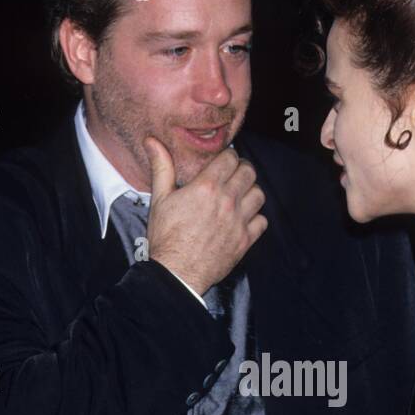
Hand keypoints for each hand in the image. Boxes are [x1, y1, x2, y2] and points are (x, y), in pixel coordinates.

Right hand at [144, 137, 266, 294]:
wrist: (177, 272)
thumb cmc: (166, 237)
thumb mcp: (160, 199)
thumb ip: (162, 167)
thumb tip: (152, 142)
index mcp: (207, 187)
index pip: (231, 158)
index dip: (228, 156)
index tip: (223, 161)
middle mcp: (227, 201)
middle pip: (249, 172)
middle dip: (242, 170)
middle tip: (233, 175)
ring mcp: (239, 221)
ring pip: (259, 194)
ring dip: (251, 191)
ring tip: (240, 195)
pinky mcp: (245, 241)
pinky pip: (262, 221)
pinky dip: (256, 217)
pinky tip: (244, 218)